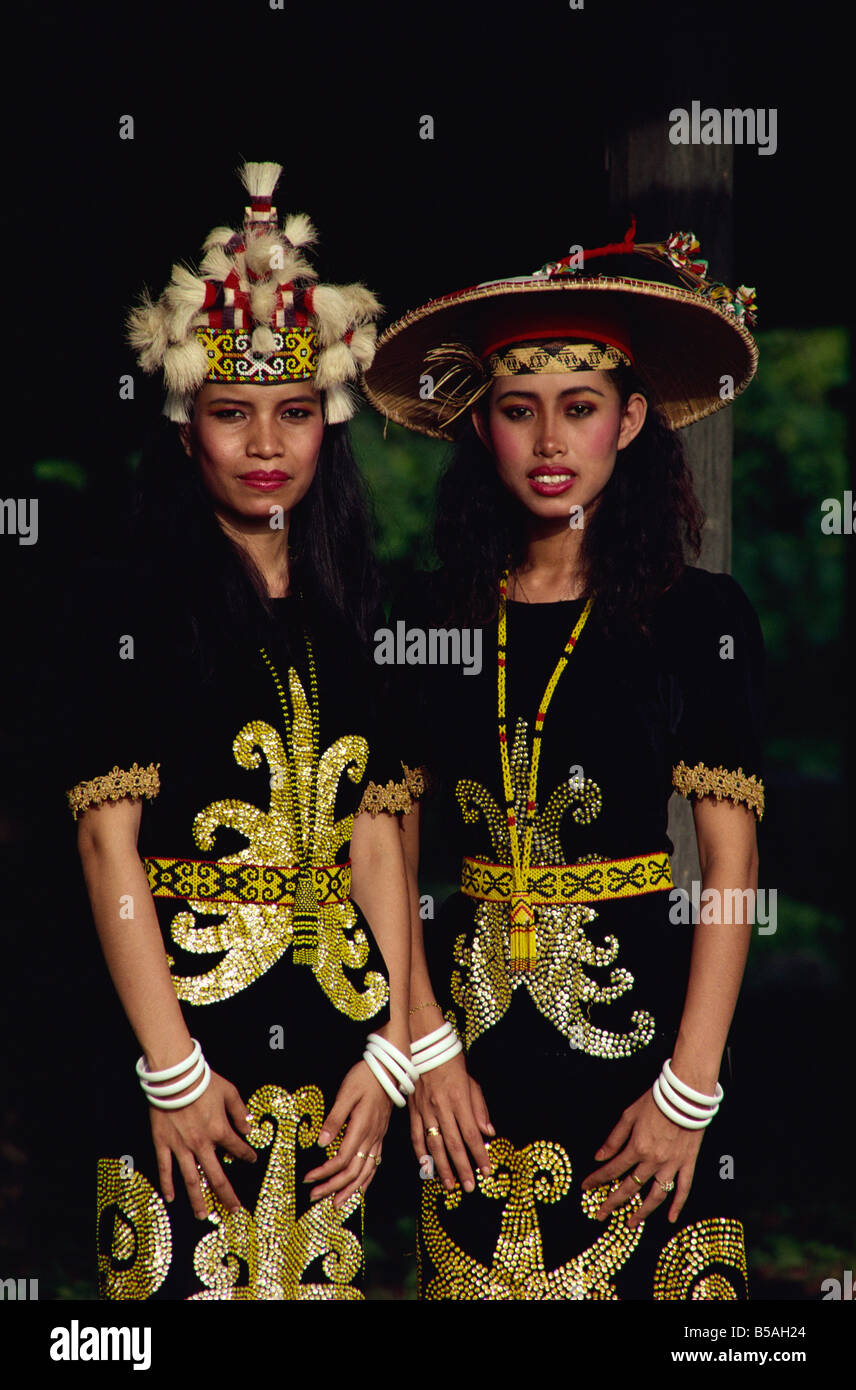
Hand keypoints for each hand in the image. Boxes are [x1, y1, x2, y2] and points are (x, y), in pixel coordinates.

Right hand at [150, 1070, 257, 1219]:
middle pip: (216, 1177)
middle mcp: (201, 1144)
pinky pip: (166, 1168)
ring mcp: (181, 1147)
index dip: (247, 1154)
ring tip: (203, 1215)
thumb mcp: (229, 1091)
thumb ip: (240, 1112)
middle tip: (234, 1210)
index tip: (251, 1159)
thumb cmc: (202, 1081)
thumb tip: (249, 1128)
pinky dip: (167, 1184)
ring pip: (191, 1179)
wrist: (174, 1076)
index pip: (237, 1149)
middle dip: (227, 1195)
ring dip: (198, 1199)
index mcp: (219, 1131)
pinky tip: (171, 1198)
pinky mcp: (163, 1144)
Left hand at [304, 1060, 391, 1207]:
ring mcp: (378, 1138)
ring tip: (337, 1204)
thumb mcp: (346, 1093)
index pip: (342, 1159)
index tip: (309, 1178)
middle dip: (333, 1187)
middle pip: (353, 1171)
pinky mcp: (381, 1135)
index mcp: (362, 1128)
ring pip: (366, 1172)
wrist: (388, 1068)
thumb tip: (321, 1142)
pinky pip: (375, 1164)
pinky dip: (367, 1180)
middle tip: (315, 1196)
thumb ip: (334, 1119)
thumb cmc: (365, 1077)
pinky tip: (360, 1188)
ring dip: (351, 1190)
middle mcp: (372, 1137)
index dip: (325, 1172)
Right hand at [410, 1052, 493, 1192]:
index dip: (479, 1155)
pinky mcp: (413, 1110)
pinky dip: (420, 1153)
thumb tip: (488, 1133)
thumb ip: (480, 1109)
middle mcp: (442, 1107)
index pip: (472, 1134)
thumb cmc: (452, 1064)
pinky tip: (426, 1166)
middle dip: (462, 1168)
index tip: (486, 1171)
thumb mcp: (472, 1082)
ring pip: (434, 1144)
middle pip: (453, 1144)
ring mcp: (425, 1110)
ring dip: (442, 1167)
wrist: (427, 1048)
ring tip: (449, 1184)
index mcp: (460, 1100)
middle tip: (469, 1187)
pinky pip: (416, 1135)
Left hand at [580, 1087, 704, 1226]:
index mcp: (636, 1147)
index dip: (597, 1180)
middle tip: (601, 1214)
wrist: (685, 1095)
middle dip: (613, 1202)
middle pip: (629, 1187)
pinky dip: (677, 1206)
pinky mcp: (687, 1164)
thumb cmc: (657, 1101)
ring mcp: (671, 1164)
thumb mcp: (628, 1115)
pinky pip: (683, 1189)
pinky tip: (670, 1218)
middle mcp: (653, 1160)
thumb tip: (599, 1156)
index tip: (586, 1188)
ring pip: (655, 1196)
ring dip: (642, 1212)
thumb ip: (614, 1138)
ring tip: (631, 1223)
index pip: (612, 1169)